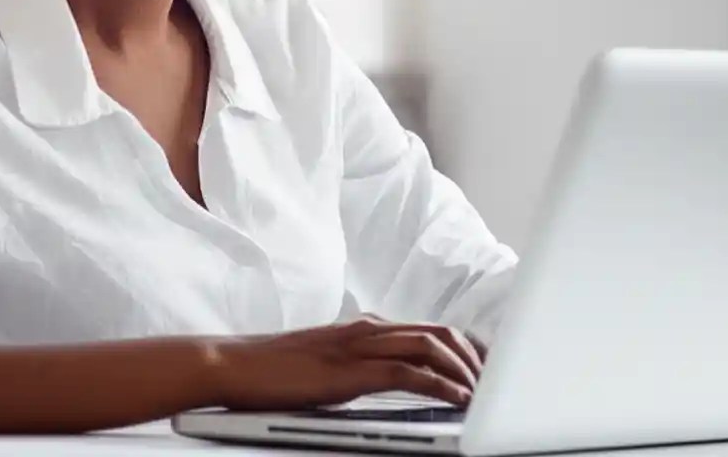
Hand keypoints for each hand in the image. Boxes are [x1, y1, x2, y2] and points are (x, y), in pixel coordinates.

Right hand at [207, 315, 484, 411]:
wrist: (232, 364)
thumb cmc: (272, 370)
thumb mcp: (326, 363)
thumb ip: (359, 365)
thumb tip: (391, 379)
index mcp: (364, 327)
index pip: (429, 329)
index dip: (466, 348)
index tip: (486, 370)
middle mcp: (367, 329)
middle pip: (441, 333)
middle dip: (476, 358)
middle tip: (495, 386)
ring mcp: (359, 346)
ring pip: (432, 347)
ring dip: (466, 371)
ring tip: (484, 396)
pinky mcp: (350, 370)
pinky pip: (409, 373)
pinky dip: (441, 385)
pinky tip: (457, 401)